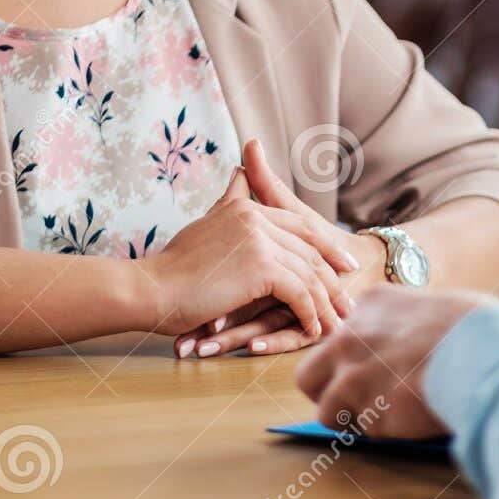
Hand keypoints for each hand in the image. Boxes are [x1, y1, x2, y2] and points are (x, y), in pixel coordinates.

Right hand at [139, 152, 359, 352]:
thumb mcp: (206, 223)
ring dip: (326, 302)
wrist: (150, 289)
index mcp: (245, 206)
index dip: (324, 246)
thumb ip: (230, 199)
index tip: (343, 265)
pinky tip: (315, 330)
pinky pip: (299, 293)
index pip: (299, 225)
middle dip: (333, 276)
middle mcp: (256, 216)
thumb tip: (242, 168)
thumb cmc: (172, 267)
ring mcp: (259, 239)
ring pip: (308, 273)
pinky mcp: (261, 266)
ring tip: (338, 323)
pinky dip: (310, 314)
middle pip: (310, 248)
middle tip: (348, 300)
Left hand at [295, 285, 489, 439]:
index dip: (355, 359)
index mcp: (372, 303)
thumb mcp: (435, 305)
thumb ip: (407, 323)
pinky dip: (386, 431)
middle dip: (326, 392)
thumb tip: (408, 348)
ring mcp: (355, 377)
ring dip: (354, 419)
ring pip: (327, 412)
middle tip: (354, 403)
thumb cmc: (478, 327)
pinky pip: (369, 431)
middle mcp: (351, 337)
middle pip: (309, 374)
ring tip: (391, 415)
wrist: (486, 354)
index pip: (340, 336)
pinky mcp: (369, 414)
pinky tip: (414, 418)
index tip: (374, 368)